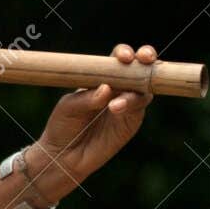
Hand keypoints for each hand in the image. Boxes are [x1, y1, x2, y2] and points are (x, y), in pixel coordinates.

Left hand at [27, 44, 155, 201]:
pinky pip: (139, 107)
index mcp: (101, 77)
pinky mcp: (131, 121)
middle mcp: (118, 87)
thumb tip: (107, 88)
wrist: (63, 155)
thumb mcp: (68, 108)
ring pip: (143, 87)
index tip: (124, 56)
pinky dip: (132, 104)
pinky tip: (117, 108)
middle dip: (147, 58)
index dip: (124, 53)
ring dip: (136, 88)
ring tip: (115, 104)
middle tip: (145, 58)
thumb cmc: (62, 125)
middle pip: (140, 66)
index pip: (117, 59)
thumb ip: (87, 98)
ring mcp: (128, 103)